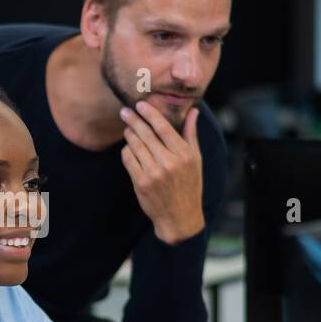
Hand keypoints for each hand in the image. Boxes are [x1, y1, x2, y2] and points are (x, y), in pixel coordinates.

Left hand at [119, 100, 204, 244]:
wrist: (179, 217)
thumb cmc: (189, 186)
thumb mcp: (196, 160)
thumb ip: (191, 134)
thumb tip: (193, 111)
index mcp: (185, 155)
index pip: (164, 128)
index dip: (150, 114)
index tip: (140, 104)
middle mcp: (170, 163)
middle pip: (146, 134)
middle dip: (133, 120)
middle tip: (124, 111)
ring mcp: (154, 173)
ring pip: (135, 145)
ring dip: (129, 134)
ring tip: (127, 128)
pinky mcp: (141, 183)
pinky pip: (128, 159)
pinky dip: (127, 151)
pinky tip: (129, 148)